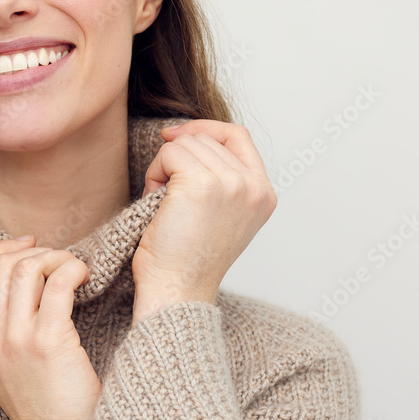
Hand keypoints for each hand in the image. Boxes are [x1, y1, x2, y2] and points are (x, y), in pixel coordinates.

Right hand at [0, 236, 100, 419]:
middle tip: (59, 260)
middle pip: (3, 267)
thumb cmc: (42, 399)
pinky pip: (59, 283)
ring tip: (74, 269)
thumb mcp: (4, 363)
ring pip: (29, 269)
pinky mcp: (49, 341)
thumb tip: (24, 275)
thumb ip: (2, 326)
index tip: (28, 245)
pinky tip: (86, 276)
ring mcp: (17, 340)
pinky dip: (74, 268)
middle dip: (35, 252)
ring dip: (57, 258)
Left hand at [132, 120, 276, 309]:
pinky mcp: (203, 183)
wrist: (175, 289)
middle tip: (166, 195)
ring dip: (164, 167)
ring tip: (163, 202)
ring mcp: (232, 184)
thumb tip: (185, 133)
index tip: (175, 139)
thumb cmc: (185, 258)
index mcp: (263, 194)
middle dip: (178, 158)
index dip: (204, 130)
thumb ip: (219, 176)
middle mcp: (254, 187)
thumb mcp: (217, 213)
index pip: (237, 136)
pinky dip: (155, 173)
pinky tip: (155, 201)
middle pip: (207, 138)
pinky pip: (169, 152)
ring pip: (186, 143)